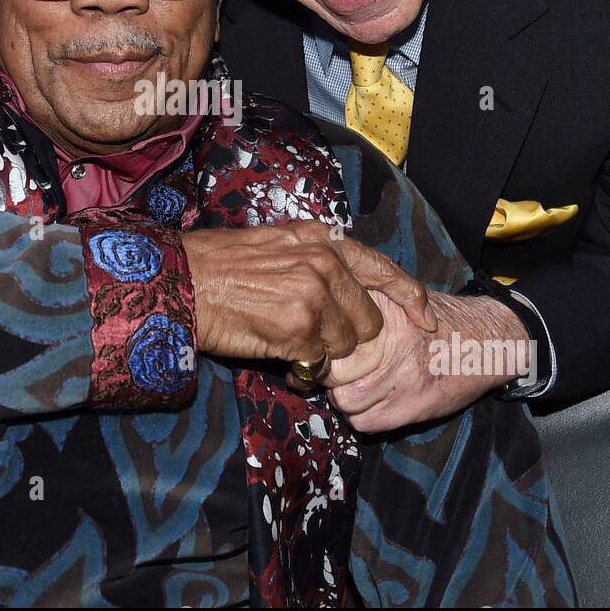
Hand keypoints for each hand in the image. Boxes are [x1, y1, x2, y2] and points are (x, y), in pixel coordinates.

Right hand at [181, 220, 434, 366]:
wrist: (181, 283)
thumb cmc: (217, 266)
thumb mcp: (275, 245)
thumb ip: (313, 261)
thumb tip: (339, 291)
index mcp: (320, 239)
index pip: (383, 267)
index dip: (411, 296)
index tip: (427, 320)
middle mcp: (323, 262)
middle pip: (368, 319)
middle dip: (345, 337)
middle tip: (310, 338)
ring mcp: (314, 296)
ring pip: (344, 346)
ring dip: (321, 355)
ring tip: (287, 345)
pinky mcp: (299, 329)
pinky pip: (317, 365)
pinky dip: (301, 371)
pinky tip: (278, 359)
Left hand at [323, 290, 529, 431]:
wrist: (487, 342)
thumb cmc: (439, 320)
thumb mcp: (400, 299)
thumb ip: (364, 310)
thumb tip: (320, 329)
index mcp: (379, 308)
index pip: (330, 337)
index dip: (324, 348)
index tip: (328, 352)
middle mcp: (387, 341)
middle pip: (332, 370)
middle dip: (332, 376)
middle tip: (343, 374)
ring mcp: (400, 375)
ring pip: (344, 400)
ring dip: (347, 398)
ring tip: (361, 387)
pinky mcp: (413, 404)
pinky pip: (365, 422)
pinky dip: (364, 418)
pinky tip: (376, 403)